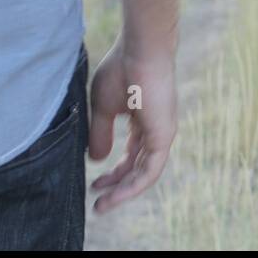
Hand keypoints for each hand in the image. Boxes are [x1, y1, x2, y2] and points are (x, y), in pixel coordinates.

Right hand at [88, 41, 176, 212]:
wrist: (139, 52)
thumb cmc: (121, 70)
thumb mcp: (103, 108)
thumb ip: (100, 134)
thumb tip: (95, 159)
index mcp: (142, 121)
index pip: (130, 155)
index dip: (113, 172)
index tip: (94, 184)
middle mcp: (155, 129)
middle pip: (137, 167)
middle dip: (117, 187)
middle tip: (98, 204)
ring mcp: (162, 133)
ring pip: (144, 173)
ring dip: (123, 192)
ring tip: (102, 205)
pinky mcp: (164, 136)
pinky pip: (150, 170)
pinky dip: (133, 185)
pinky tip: (116, 194)